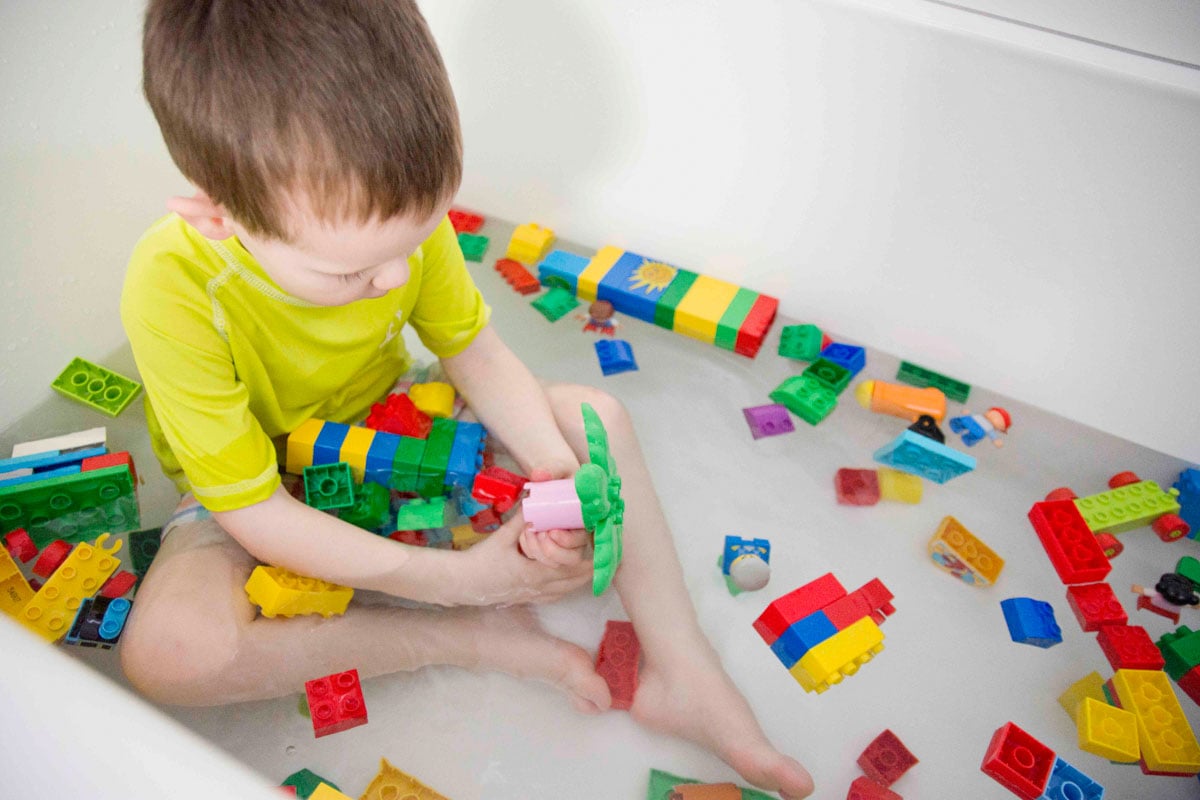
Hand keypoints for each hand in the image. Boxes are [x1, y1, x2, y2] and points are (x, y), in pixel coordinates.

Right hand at [458, 507, 590, 605]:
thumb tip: (536, 497)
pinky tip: (570, 574)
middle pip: (577, 579)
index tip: (594, 540)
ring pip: (570, 589)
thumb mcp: (503, 537)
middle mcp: (540, 587)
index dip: (586, 553)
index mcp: (536, 572)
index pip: (571, 564)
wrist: (463, 583)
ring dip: (582, 575)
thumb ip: (523, 519)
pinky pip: (558, 595)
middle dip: (591, 564)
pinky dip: (569, 584)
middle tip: (599, 549)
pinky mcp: (531, 599)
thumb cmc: (482, 560)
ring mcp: (536, 595)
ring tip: (590, 559)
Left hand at [519, 467, 591, 567]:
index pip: (585, 538)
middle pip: (573, 558)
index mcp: (587, 519)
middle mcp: (580, 536)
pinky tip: (525, 536)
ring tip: (529, 532)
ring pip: (558, 564)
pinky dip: (531, 551)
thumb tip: (539, 475)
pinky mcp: (554, 548)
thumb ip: (551, 469)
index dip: (569, 541)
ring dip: (540, 552)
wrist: (553, 480)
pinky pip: (544, 561)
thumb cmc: (560, 476)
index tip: (552, 532)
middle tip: (539, 534)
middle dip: (553, 551)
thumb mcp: (558, 469)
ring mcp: (567, 545)